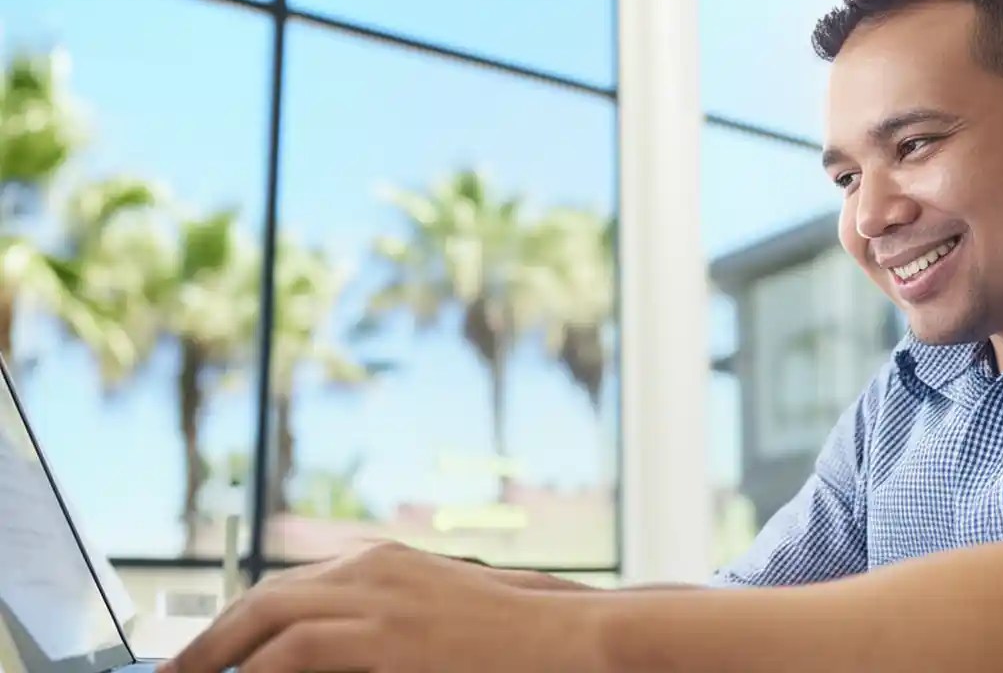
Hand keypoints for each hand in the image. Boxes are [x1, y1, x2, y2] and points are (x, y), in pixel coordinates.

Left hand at [157, 542, 591, 672]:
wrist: (572, 633)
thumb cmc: (514, 636)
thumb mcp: (437, 617)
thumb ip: (384, 625)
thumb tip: (335, 651)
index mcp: (381, 563)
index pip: (286, 588)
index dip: (237, 623)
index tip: (207, 653)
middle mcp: (371, 570)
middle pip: (264, 598)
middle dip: (209, 639)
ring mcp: (378, 600)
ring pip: (268, 621)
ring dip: (217, 656)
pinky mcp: (388, 638)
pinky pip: (297, 654)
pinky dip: (258, 672)